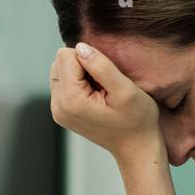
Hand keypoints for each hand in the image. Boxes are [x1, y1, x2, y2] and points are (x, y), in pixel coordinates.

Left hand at [49, 42, 161, 161]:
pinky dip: (79, 83)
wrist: (136, 147)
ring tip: (100, 91)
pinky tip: (96, 96)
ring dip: (81, 74)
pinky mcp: (61, 112)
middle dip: (83, 66)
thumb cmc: (136, 120)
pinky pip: (64, 82)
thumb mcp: (125, 90)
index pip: (67, 55)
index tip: (106, 78)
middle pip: (60, 61)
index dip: (90, 59)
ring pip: (60, 70)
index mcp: (71, 100)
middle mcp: (58, 106)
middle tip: (104, 86)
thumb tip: (80, 47)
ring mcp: (58, 111)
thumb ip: (101, 66)